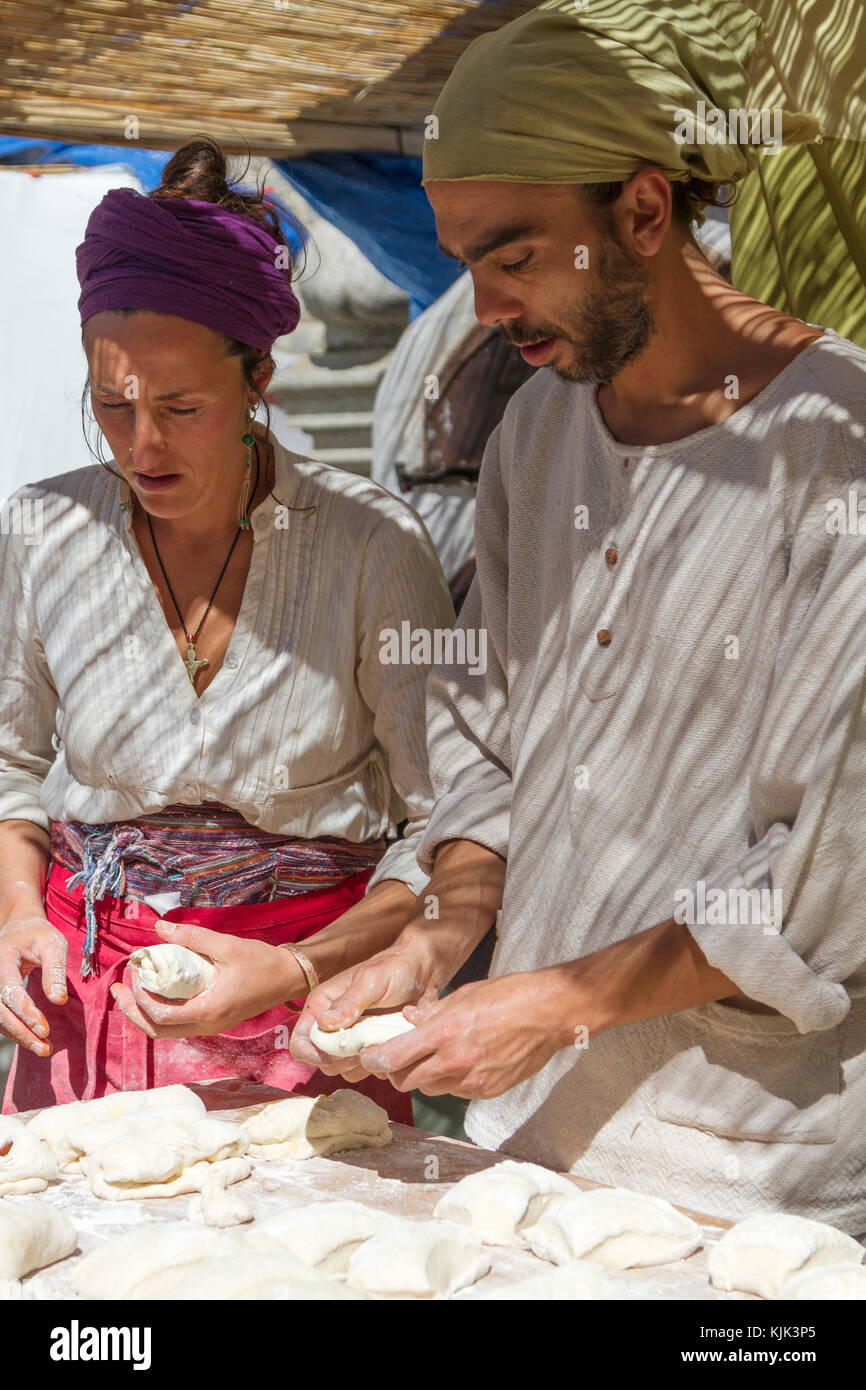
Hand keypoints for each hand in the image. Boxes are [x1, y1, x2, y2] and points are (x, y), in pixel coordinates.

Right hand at [0, 914, 67, 1055]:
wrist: (19, 927)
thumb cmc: (38, 934)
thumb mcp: (53, 944)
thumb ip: (55, 971)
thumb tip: (58, 1000)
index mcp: (2, 960)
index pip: (10, 992)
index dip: (27, 1013)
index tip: (45, 1029)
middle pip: (0, 1012)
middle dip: (22, 1032)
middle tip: (45, 1048)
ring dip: (19, 1036)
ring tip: (44, 1049)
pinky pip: (1, 1017)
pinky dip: (16, 1030)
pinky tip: (34, 1040)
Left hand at [109, 920, 300, 1038]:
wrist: (288, 977)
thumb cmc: (260, 962)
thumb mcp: (226, 945)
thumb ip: (192, 938)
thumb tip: (159, 927)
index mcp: (208, 1011)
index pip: (161, 1016)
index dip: (140, 998)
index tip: (133, 974)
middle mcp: (207, 1025)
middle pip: (157, 1031)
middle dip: (132, 1012)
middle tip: (117, 990)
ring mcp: (211, 1027)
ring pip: (167, 1031)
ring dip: (144, 1014)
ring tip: (130, 992)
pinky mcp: (214, 1022)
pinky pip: (179, 1025)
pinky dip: (161, 1013)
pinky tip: (156, 994)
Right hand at [290, 940, 437, 1082]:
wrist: (423, 973)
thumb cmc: (394, 968)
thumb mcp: (370, 980)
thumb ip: (349, 1002)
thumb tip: (324, 1024)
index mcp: (321, 1006)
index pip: (300, 1042)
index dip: (311, 1053)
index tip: (334, 1051)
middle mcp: (333, 1027)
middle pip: (323, 1062)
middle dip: (342, 1059)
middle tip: (365, 1042)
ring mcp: (353, 1041)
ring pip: (345, 1071)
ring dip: (362, 1063)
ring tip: (380, 1040)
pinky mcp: (372, 1049)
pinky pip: (369, 1070)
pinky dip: (379, 1063)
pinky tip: (392, 1044)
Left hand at [353, 971, 574, 1099]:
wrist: (549, 1013)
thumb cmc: (508, 995)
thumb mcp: (463, 994)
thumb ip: (432, 1013)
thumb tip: (408, 1021)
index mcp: (445, 1032)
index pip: (394, 1057)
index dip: (374, 1060)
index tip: (369, 1057)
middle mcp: (455, 1061)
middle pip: (406, 1080)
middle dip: (396, 1072)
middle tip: (397, 1059)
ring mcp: (472, 1080)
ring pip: (431, 1088)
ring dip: (425, 1076)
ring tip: (437, 1057)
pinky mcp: (488, 1091)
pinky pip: (457, 1091)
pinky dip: (452, 1080)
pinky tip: (464, 1062)